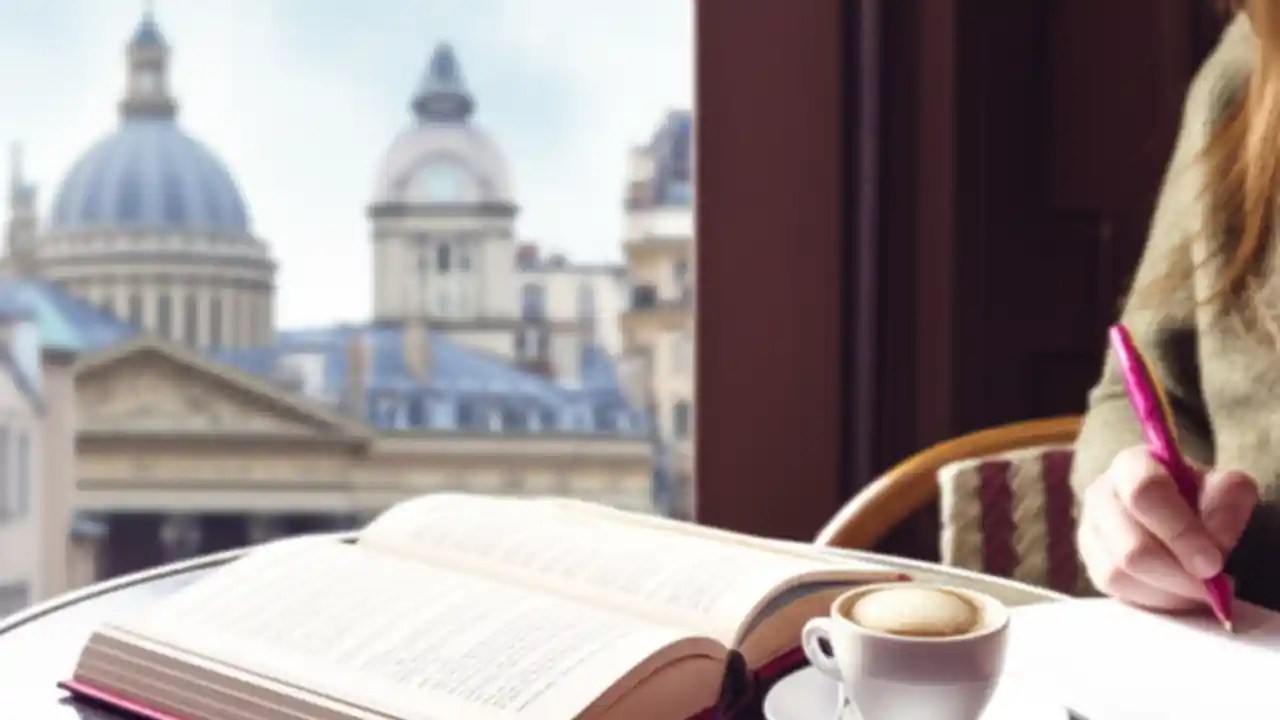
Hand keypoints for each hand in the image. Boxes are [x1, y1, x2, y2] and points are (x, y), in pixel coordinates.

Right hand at [1077, 446, 1258, 610]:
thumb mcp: (1227, 489)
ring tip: (1199, 590)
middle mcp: (1100, 494)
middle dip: (1177, 573)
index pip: (1145, 493)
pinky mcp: (1091, 562)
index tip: (1212, 563)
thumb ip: (1228, 503)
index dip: (1179, 532)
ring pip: (1120, 572)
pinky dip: (1154, 598)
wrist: (1181, 515)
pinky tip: (1178, 592)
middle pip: (1130, 547)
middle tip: (1212, 586)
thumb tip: (1214, 543)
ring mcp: (1089, 530)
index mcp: (1133, 465)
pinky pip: (1116, 590)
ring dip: (1168, 590)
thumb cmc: (1201, 498)